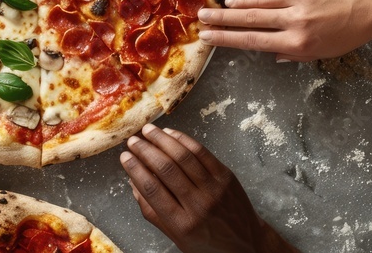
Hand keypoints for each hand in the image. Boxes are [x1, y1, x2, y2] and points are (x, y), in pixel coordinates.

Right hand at [121, 125, 297, 252]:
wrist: (246, 243)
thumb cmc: (207, 242)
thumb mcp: (176, 236)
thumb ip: (153, 212)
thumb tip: (133, 183)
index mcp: (182, 224)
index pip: (152, 190)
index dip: (135, 170)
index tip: (124, 157)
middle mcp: (198, 205)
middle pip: (165, 169)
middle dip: (145, 151)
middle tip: (133, 141)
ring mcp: (214, 189)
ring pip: (183, 157)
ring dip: (162, 140)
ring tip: (148, 130)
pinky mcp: (226, 176)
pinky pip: (201, 152)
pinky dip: (183, 140)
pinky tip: (170, 134)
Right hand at [196, 0, 371, 61]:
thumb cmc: (349, 35)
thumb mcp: (322, 54)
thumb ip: (294, 55)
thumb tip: (271, 53)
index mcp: (296, 42)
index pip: (253, 40)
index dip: (227, 39)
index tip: (208, 37)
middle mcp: (294, 20)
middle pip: (249, 19)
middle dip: (222, 19)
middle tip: (201, 17)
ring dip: (241, 2)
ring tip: (224, 5)